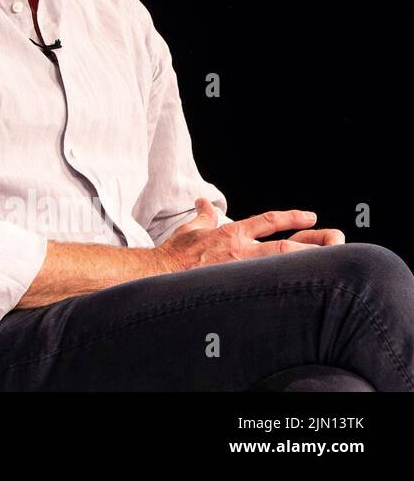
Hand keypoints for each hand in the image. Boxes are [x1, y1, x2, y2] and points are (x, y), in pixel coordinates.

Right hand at [155, 198, 342, 273]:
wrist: (160, 273)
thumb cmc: (175, 253)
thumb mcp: (190, 229)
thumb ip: (203, 216)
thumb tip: (204, 202)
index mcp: (232, 234)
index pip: (268, 221)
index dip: (292, 217)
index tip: (310, 217)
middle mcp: (241, 251)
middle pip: (287, 246)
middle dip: (314, 241)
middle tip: (337, 238)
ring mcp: (242, 271)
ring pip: (284, 265)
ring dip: (310, 263)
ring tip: (334, 260)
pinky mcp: (238, 288)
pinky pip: (270, 289)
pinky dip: (290, 289)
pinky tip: (310, 294)